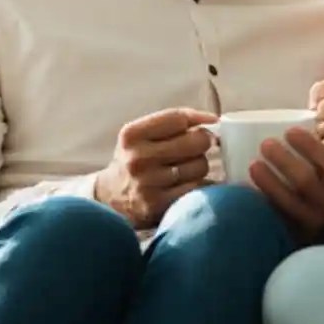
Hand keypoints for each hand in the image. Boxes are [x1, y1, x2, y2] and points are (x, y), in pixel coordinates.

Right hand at [95, 108, 217, 228]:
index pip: (178, 119)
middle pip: (195, 142)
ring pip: (200, 166)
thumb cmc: (135, 160)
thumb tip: (213, 120)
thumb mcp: (141, 136)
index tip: (211, 122)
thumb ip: (172, 123)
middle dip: (202, 143)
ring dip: (200, 166)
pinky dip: (201, 185)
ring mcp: (148, 184)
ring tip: (186, 169)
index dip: (199, 119)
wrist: (110, 199)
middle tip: (196, 148)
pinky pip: (198, 188)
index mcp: (131, 135)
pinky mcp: (160, 205)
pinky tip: (189, 184)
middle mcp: (138, 158)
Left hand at [249, 127, 323, 242]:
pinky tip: (248, 191)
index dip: (309, 146)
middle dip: (285, 161)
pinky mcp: (292, 234)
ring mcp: (309, 222)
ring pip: (290, 203)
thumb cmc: (322, 188)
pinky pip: (277, 219)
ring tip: (253, 165)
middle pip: (306, 182)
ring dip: (270, 183)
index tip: (289, 132)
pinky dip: (263, 203)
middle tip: (265, 144)